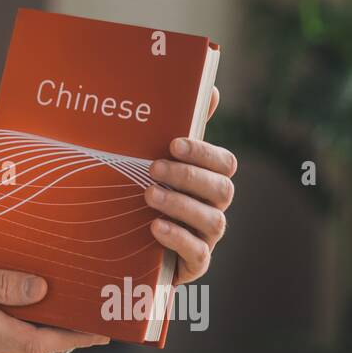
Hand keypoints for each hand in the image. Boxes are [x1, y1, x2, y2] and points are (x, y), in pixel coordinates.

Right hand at [0, 249, 110, 352]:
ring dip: (43, 321)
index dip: (73, 337)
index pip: (37, 341)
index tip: (101, 331)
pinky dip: (19, 315)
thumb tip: (41, 289)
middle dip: (65, 329)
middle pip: (31, 341)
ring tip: (69, 299)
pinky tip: (27, 294)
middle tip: (94, 310)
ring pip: (16, 334)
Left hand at [144, 86, 237, 284]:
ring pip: (212, 220)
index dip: (203, 152)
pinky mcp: (194, 264)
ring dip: (180, 205)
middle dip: (188, 176)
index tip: (174, 143)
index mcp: (210, 179)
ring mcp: (207, 236)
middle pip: (222, 189)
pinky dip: (178, 238)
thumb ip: (182, 128)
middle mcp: (215, 206)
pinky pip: (197, 252)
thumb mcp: (158, 160)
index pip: (224, 162)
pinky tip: (155, 227)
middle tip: (153, 168)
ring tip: (149, 195)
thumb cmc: (147, 192)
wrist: (128, 246)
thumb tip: (212, 87)